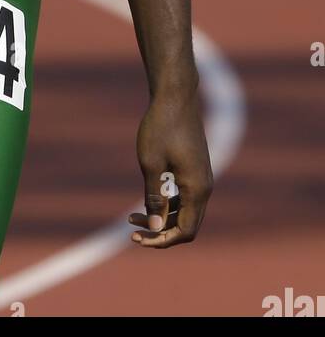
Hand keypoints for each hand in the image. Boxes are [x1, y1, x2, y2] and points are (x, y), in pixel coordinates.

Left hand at [129, 86, 212, 247]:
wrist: (175, 96)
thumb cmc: (160, 127)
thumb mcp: (150, 164)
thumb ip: (154, 198)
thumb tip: (155, 229)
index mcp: (197, 189)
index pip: (185, 231)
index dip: (161, 240)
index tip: (136, 237)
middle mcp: (205, 187)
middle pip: (187, 225)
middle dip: (160, 232)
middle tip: (131, 228)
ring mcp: (202, 177)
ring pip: (186, 212)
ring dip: (162, 218)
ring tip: (132, 217)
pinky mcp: (196, 169)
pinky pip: (185, 197)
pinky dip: (168, 204)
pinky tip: (147, 198)